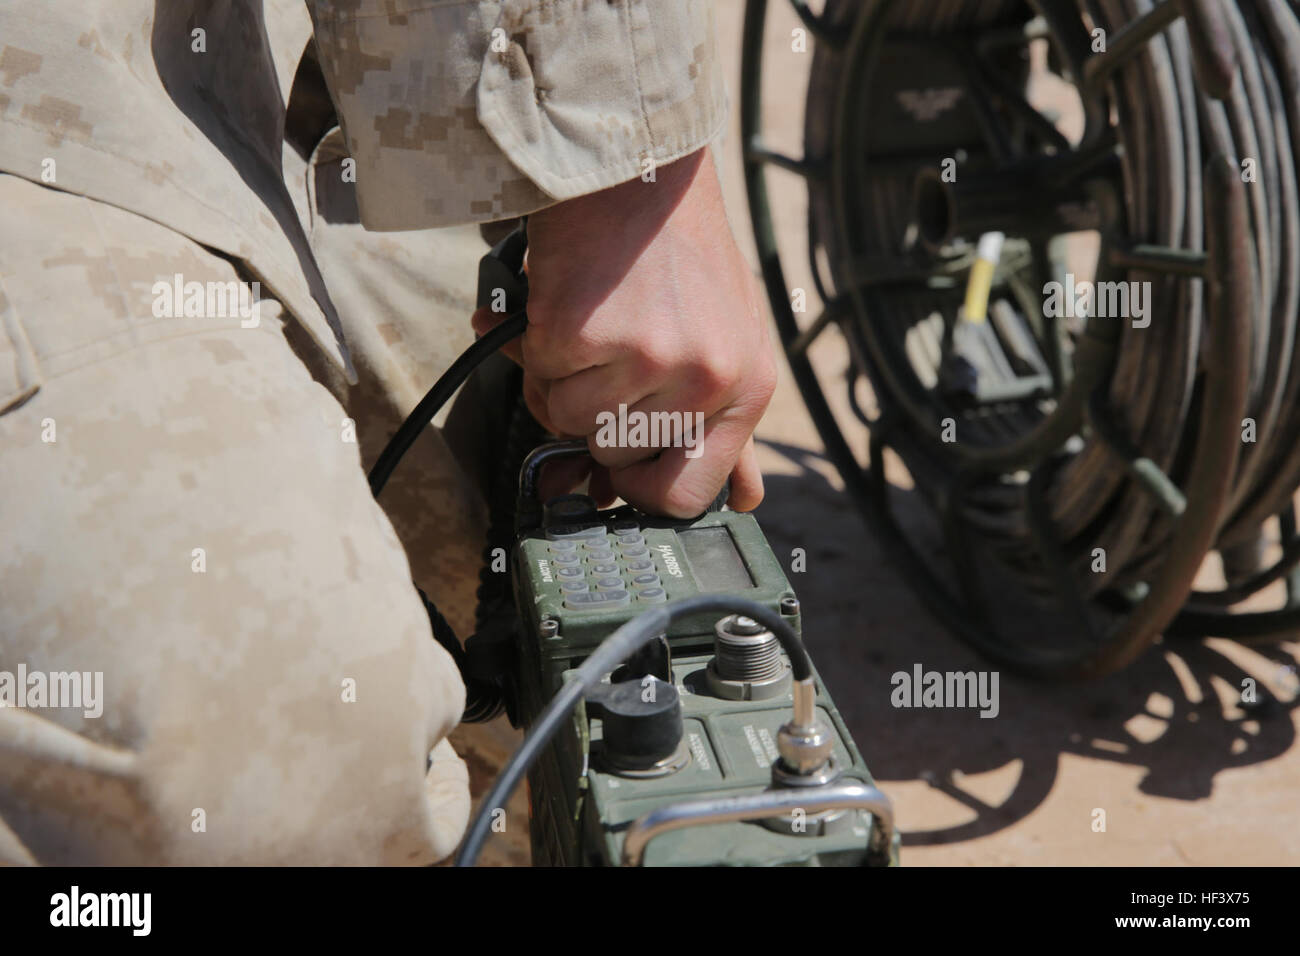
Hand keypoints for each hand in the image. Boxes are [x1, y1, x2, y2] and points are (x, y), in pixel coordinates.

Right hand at [471, 148, 776, 517]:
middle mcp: (705, 380)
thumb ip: (730, 424)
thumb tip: (748, 499)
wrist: (639, 164)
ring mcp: (648, 359)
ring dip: (561, 381)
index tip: (619, 466)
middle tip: (605, 359)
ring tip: (589, 325)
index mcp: (747, 387)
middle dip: (594, 417)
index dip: (640, 488)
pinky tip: (564, 307)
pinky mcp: (588, 335)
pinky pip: (539, 382)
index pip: (687, 496)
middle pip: (615, 458)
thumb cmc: (681, 253)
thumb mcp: (731, 337)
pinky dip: (537, 350)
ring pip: (568, 422)